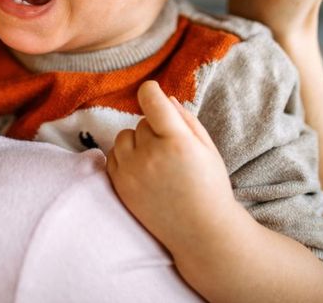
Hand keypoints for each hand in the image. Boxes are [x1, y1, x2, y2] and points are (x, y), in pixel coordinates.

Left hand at [106, 81, 236, 249]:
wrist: (201, 232)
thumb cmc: (209, 187)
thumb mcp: (207, 148)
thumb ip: (185, 119)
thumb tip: (163, 97)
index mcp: (177, 141)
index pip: (151, 100)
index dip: (151, 91)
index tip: (152, 92)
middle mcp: (150, 155)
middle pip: (141, 121)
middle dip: (154, 130)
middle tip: (171, 152)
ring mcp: (131, 172)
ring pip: (124, 137)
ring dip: (137, 143)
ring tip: (156, 162)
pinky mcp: (119, 186)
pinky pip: (112, 156)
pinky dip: (125, 158)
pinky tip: (144, 172)